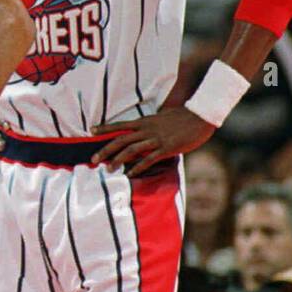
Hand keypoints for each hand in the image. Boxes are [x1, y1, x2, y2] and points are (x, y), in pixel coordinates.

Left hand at [90, 107, 214, 175]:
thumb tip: (143, 128)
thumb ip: (150, 124)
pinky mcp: (166, 148)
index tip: (91, 131)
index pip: (120, 125)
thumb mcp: (162, 117)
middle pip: (121, 140)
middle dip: (105, 150)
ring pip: (132, 150)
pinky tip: (130, 174)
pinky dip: (138, 167)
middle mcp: (147, 130)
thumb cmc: (183, 116)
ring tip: (108, 169)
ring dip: (118, 160)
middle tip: (93, 159)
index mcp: (144, 122)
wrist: (201, 116)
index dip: (105, 128)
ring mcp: (156, 139)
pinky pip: (149, 159)